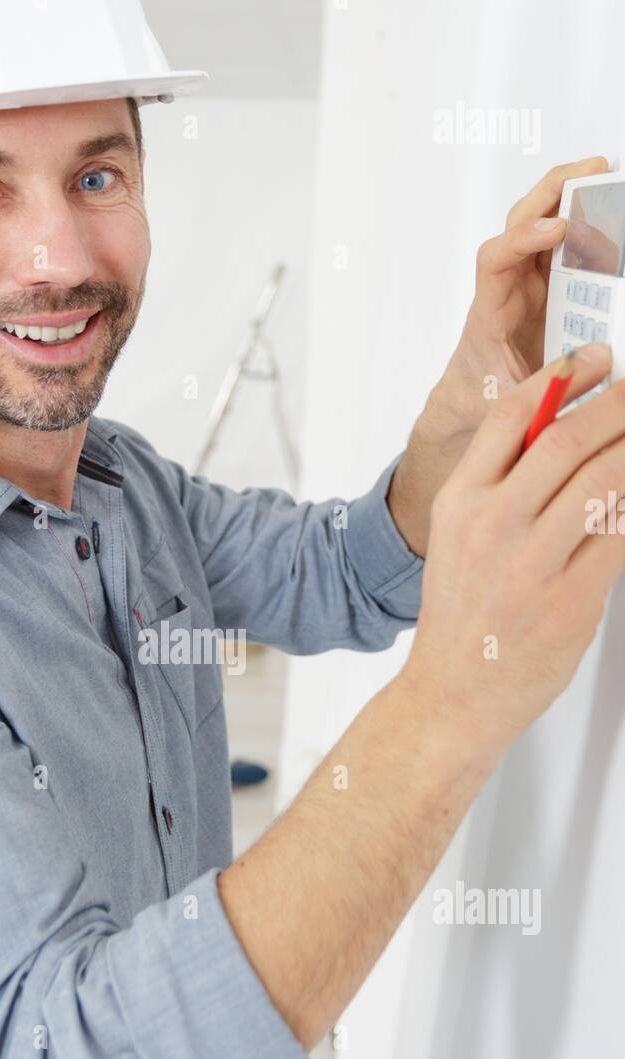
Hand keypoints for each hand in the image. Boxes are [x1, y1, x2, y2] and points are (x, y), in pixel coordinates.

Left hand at [388, 155, 610, 557]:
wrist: (472, 404)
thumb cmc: (486, 403)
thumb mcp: (510, 404)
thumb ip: (537, 391)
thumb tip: (580, 375)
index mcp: (489, 310)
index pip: (495, 259)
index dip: (523, 239)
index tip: (554, 231)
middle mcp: (506, 285)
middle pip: (519, 220)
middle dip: (552, 191)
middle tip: (593, 171)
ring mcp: (528, 279)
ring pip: (543, 221)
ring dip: (572, 193)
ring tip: (608, 172)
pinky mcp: (549, 283)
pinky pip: (567, 242)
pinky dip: (589, 220)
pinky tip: (616, 210)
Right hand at [400, 340, 624, 757]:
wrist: (453, 697)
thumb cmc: (463, 621)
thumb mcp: (459, 541)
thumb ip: (501, 487)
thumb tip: (564, 435)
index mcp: (460, 503)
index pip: (510, 415)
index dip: (560, 376)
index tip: (593, 359)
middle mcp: (491, 527)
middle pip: (567, 437)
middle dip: (618, 402)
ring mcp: (531, 565)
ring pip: (606, 480)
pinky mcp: (571, 601)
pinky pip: (623, 536)